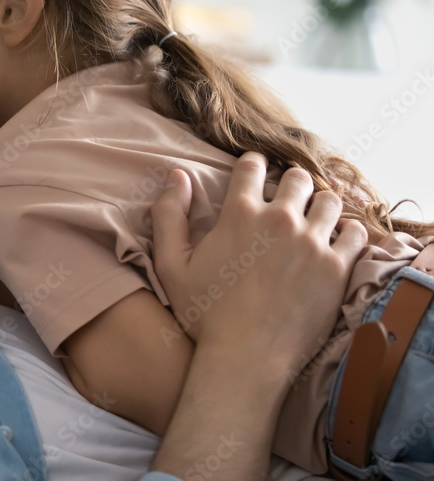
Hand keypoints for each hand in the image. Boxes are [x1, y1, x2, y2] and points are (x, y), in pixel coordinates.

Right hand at [151, 152, 366, 372]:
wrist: (246, 358)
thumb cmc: (205, 314)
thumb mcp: (171, 264)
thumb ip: (168, 214)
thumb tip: (177, 174)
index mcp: (239, 215)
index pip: (253, 166)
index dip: (253, 164)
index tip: (255, 171)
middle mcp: (279, 220)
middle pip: (297, 178)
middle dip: (291, 183)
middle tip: (288, 198)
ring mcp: (312, 243)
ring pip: (329, 200)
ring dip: (320, 205)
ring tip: (313, 219)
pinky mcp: (337, 268)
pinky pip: (356, 232)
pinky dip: (347, 232)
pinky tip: (335, 242)